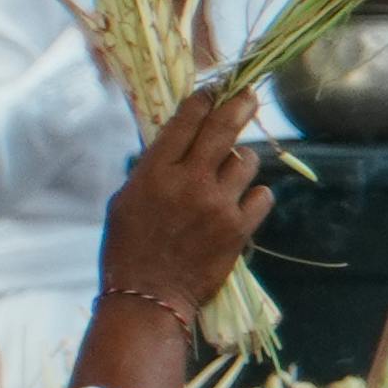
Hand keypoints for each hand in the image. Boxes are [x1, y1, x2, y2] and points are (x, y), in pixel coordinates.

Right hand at [96, 80, 273, 305]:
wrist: (147, 297)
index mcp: (154, 174)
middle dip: (238, 105)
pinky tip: (242, 202)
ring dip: (241, 163)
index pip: (184, 122)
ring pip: (246, 162)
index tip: (212, 90)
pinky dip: (255, 196)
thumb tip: (174, 141)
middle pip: (222, 130)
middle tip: (249, 93)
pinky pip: (262, 196)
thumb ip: (150, 170)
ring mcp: (217, 205)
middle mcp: (188, 183)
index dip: (201, 101)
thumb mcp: (125, 201)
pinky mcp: (239, 228)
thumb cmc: (128, 249)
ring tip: (230, 173)